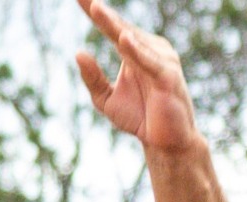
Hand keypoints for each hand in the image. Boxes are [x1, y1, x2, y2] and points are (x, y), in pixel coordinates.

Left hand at [75, 0, 197, 150]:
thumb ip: (93, 79)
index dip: (93, 11)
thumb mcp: (107, 100)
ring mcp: (160, 60)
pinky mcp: (168, 77)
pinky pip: (151, 62)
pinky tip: (123, 39)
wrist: (165, 144)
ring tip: (95, 9)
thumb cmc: (140, 119)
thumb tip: (78, 53)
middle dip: (100, 12)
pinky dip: (137, 51)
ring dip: (114, 24)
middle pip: (119, 27)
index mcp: (132, 50)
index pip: (110, 27)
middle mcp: (148, 49)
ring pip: (133, 40)